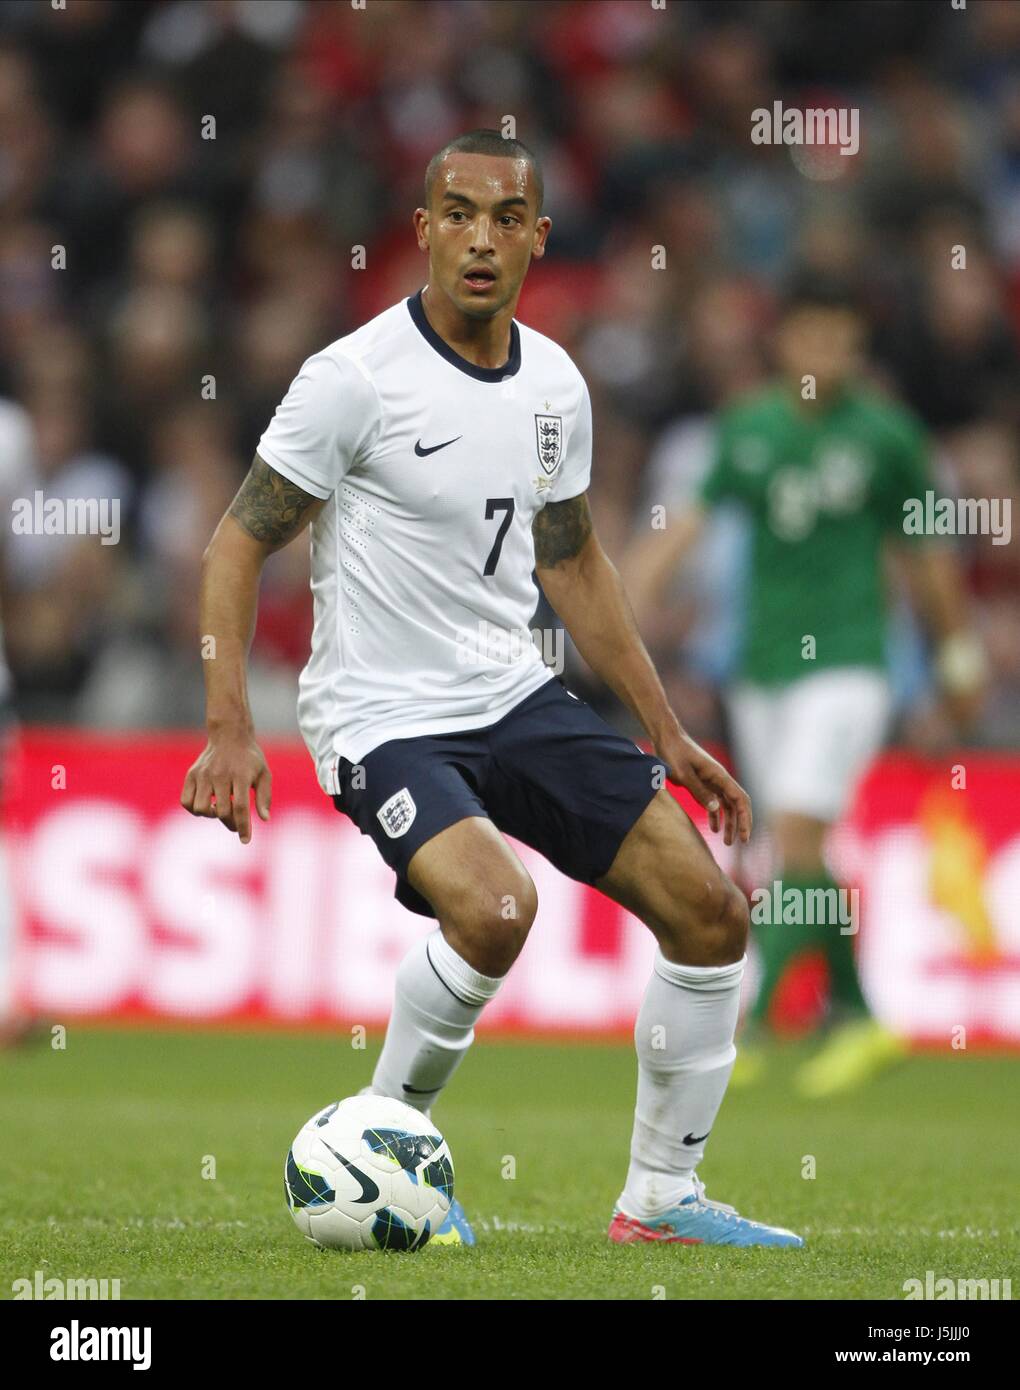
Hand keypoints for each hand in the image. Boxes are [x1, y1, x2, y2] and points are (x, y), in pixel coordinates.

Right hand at [180, 727, 271, 844]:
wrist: (229, 735)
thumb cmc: (250, 758)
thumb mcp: (264, 774)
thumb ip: (264, 797)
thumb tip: (264, 819)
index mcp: (240, 776)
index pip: (240, 808)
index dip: (243, 827)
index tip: (245, 840)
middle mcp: (219, 775)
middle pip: (221, 811)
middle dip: (230, 823)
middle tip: (236, 822)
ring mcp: (202, 775)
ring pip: (200, 809)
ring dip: (210, 815)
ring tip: (219, 808)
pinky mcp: (191, 775)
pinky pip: (186, 801)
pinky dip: (194, 809)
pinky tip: (207, 804)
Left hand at [655, 724, 751, 846]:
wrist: (666, 737)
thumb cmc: (673, 753)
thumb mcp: (683, 774)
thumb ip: (699, 791)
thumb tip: (717, 808)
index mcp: (719, 776)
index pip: (740, 799)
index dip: (745, 819)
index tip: (744, 837)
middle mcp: (720, 778)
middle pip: (738, 804)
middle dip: (741, 823)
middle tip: (740, 843)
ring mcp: (712, 780)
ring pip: (727, 805)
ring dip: (730, 823)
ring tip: (727, 841)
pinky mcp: (703, 782)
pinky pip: (715, 801)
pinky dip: (716, 815)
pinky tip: (714, 829)